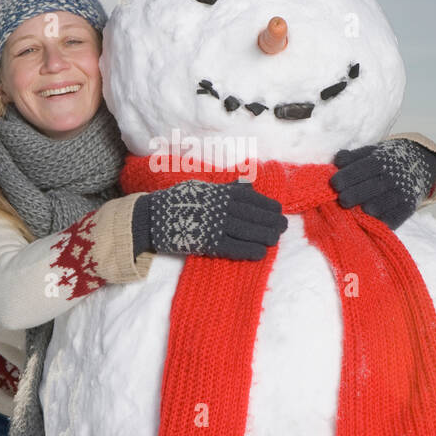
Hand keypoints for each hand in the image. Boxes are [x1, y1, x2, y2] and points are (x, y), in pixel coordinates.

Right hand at [132, 181, 286, 259]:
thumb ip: (226, 188)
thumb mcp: (202, 187)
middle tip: (283, 226)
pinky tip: (261, 253)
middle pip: (253, 214)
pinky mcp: (208, 242)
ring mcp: (215, 225)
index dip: (267, 205)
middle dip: (271, 221)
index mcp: (220, 192)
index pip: (251, 198)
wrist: (152, 216)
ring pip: (247, 231)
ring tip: (276, 239)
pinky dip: (249, 250)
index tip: (278, 210)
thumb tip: (247, 183)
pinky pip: (233, 247)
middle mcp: (221, 207)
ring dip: (265, 235)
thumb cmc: (177, 201)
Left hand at [330, 139, 435, 229]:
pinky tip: (370, 222)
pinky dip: (382, 222)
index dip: (347, 177)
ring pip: (383, 205)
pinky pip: (394, 219)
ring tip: (357, 212)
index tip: (334, 184)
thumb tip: (338, 160)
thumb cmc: (386, 159)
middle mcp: (392, 177)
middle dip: (354, 195)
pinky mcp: (408, 208)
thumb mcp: (370, 152)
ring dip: (368, 210)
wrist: (419, 162)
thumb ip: (352, 157)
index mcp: (381, 161)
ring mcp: (402, 193)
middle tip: (342, 200)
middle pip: (372, 188)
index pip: (363, 169)